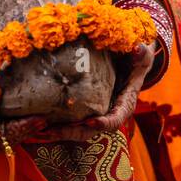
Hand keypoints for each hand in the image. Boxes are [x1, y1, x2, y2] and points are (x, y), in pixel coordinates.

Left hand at [23, 43, 155, 142]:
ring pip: (78, 129)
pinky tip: (38, 122)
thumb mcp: (141, 55)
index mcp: (124, 103)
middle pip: (91, 130)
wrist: (129, 60)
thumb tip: (138, 48)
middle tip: (52, 132)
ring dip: (60, 132)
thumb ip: (141, 54)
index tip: (91, 123)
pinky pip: (71, 120)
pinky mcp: (84, 108)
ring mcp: (96, 112)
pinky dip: (57, 123)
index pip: (115, 119)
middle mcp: (109, 113)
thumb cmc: (136, 58)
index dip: (104, 123)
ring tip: (40, 131)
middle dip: (72, 133)